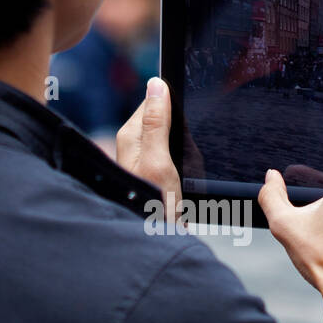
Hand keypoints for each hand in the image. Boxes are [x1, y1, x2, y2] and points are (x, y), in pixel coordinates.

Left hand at [116, 77, 181, 224]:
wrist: (154, 239)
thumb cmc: (153, 205)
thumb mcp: (159, 161)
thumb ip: (157, 123)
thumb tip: (156, 84)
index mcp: (130, 134)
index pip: (153, 101)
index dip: (173, 102)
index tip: (191, 113)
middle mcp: (134, 144)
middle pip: (164, 118)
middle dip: (183, 130)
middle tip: (186, 157)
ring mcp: (144, 158)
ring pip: (173, 137)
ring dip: (186, 149)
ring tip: (184, 174)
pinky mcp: (155, 171)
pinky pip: (175, 156)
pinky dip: (186, 163)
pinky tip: (186, 178)